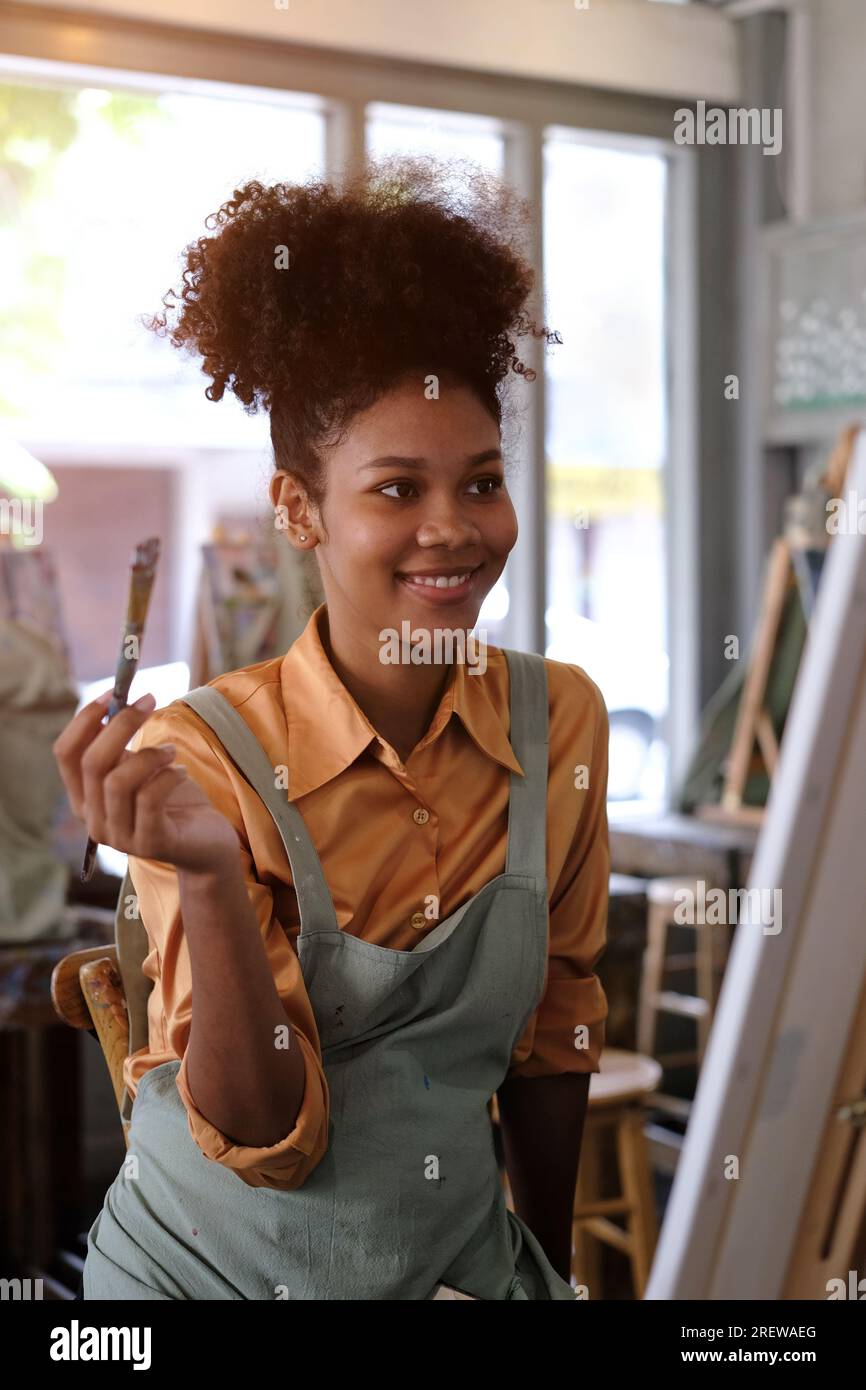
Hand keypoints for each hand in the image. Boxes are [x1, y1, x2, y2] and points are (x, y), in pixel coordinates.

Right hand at [53, 692, 240, 876]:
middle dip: (122, 725)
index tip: (113, 693)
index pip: (65, 754)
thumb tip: (116, 700)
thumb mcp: (139, 769)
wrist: (206, 843)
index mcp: (84, 798)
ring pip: (118, 782)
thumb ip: (121, 746)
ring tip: (172, 751)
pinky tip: (182, 771)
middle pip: (92, 763)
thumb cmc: (171, 800)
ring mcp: (119, 837)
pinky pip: (150, 798)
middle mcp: (93, 820)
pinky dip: (168, 775)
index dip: (84, 720)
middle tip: (150, 701)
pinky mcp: (150, 843)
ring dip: (150, 754)